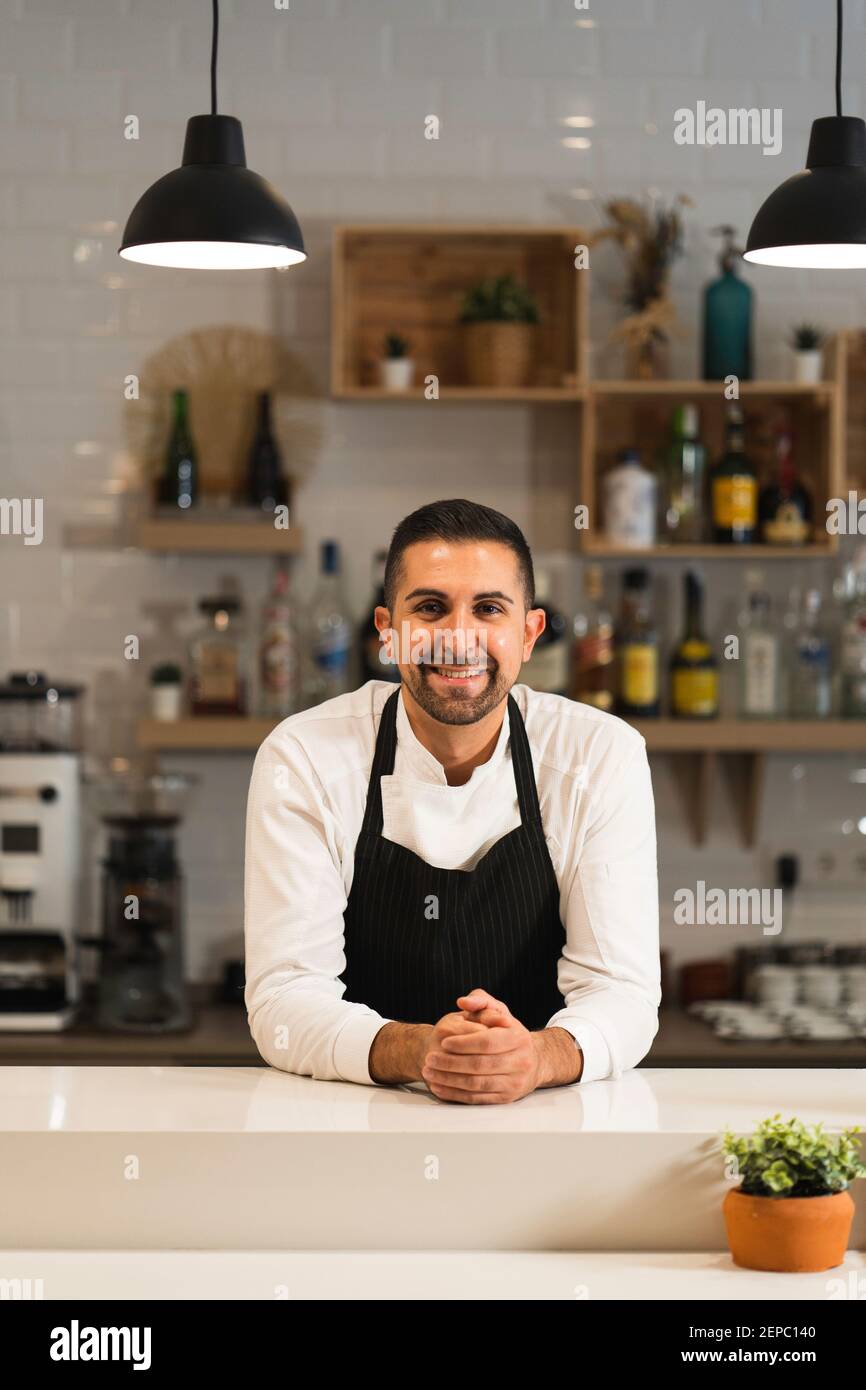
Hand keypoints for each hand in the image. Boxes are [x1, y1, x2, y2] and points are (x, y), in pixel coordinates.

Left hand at [420, 988, 541, 1103]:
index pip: (487, 1041)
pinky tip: (440, 1087)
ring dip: (449, 1080)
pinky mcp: (506, 1098)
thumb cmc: (509, 1033)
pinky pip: (477, 1099)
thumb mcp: (499, 1011)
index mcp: (518, 1037)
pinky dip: (456, 1094)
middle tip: (429, 1059)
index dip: (464, 1043)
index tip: (444, 1042)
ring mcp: (514, 1082)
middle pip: (480, 1064)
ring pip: (477, 1084)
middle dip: (451, 1063)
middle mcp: (520, 1061)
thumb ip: (481, 1001)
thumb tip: (463, 1002)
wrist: (533, 1061)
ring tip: (430, 1073)